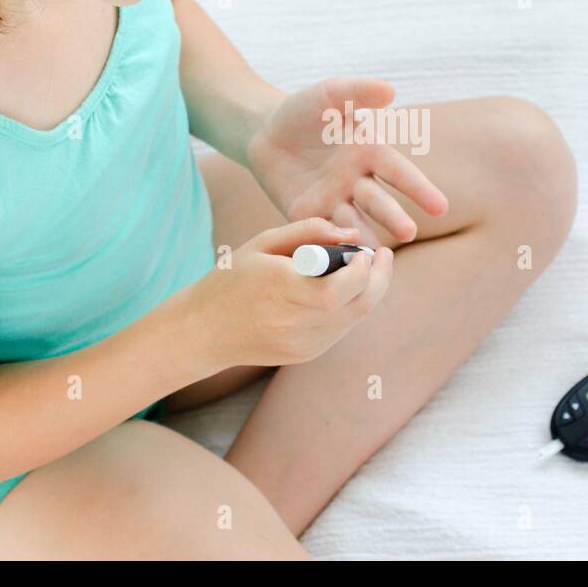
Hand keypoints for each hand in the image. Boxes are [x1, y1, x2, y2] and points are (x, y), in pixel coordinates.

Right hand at [186, 217, 393, 366]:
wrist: (203, 332)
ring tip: (365, 269)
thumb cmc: (231, 279)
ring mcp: (303, 344)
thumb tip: (352, 232)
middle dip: (379, 278)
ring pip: (354, 319)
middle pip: (358, 305)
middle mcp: (295, 322)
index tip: (367, 249)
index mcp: (281, 290)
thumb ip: (308, 231)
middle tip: (384, 256)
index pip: (339, 289)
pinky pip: (341, 329)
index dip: (362, 269)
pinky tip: (343, 290)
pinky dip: (350, 307)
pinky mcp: (306, 355)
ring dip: (368, 292)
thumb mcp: (262, 243)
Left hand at [245, 78, 448, 249]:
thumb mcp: (329, 94)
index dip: (419, 189)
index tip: (439, 208)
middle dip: (393, 217)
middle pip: (379, 202)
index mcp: (370, 153)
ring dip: (365, 237)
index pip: (400, 173)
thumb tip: (390, 90)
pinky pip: (321, 232)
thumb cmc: (303, 110)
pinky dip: (331, 244)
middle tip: (408, 233)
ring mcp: (334, 201)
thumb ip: (357, 91)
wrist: (264, 131)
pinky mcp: (308, 216)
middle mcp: (358, 181)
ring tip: (373, 253)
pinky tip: (338, 259)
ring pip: (354, 222)